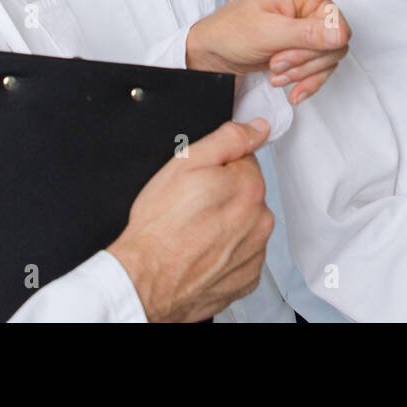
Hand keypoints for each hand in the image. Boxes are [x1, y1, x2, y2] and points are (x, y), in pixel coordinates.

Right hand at [106, 118, 273, 321]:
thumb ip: (228, 139)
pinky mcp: (246, 278)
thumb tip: (258, 127)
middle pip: (246, 194)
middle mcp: (260, 220)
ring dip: (226, 225)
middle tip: (191, 206)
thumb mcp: (186, 162)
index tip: (198, 181)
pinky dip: (224, 253)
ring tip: (193, 232)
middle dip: (224, 196)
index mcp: (249, 187)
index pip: (245, 162)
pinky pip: (241, 255)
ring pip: (245, 225)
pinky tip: (201, 252)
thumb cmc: (159, 224)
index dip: (218, 168)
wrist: (146, 279)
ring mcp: (255, 253)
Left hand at [185, 0, 406, 103]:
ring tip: (276, 71)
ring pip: (337, 53)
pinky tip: (292, 90)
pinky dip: (311, 81)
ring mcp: (313, 26)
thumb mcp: (265, 32)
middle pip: (342, 31)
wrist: (212, 58)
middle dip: (312, 54)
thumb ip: (305, 33)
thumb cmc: (230, 31)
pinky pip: (328, 67)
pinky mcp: (310, 48)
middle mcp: (312, 1)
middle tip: (278, 62)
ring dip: (307, 69)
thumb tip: (342, 32)